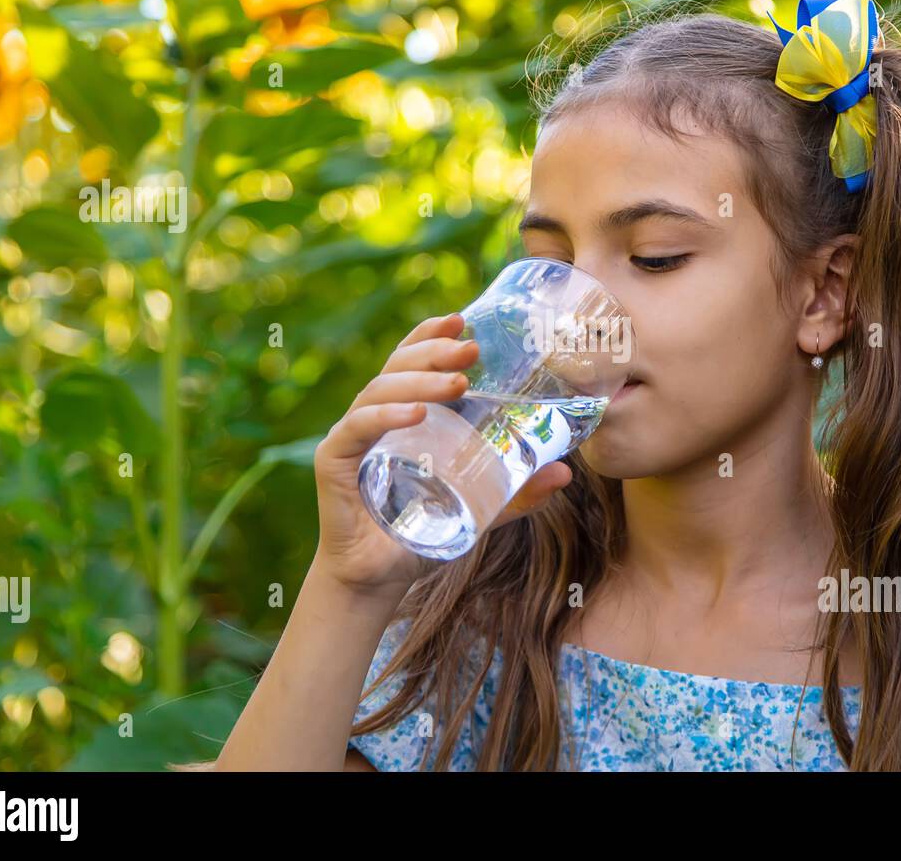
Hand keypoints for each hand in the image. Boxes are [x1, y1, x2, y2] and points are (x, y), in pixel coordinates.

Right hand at [311, 312, 573, 594]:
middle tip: (471, 350)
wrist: (377, 578)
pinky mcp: (335, 460)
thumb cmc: (422, 531)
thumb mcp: (478, 507)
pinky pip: (358, 428)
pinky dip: (385, 416)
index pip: (411, 362)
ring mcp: (352, 435)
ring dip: (420, 381)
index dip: (431, 336)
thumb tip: (565, 473)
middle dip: (434, 352)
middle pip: (398, 367)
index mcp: (403, 414)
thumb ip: (516, 491)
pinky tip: (415, 413)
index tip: (462, 321)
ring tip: (458, 383)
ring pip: (380, 391)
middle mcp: (374, 416)